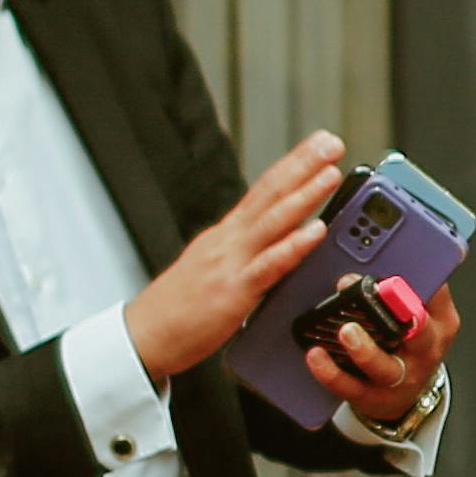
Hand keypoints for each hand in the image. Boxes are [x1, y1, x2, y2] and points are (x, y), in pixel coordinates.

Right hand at [127, 129, 351, 382]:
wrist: (144, 335)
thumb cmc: (178, 309)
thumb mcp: (212, 268)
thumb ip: (243, 253)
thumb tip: (275, 244)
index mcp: (225, 234)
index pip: (263, 190)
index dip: (291, 165)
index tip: (317, 145)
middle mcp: (229, 240)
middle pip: (270, 194)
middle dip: (303, 165)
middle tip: (331, 142)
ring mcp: (230, 263)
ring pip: (274, 221)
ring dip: (305, 195)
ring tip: (331, 173)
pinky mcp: (233, 292)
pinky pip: (269, 265)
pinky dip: (293, 246)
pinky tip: (315, 231)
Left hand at [308, 268, 460, 425]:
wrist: (403, 396)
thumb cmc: (411, 346)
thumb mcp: (425, 313)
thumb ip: (413, 283)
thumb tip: (395, 246)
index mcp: (439, 323)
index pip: (436, 298)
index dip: (416, 282)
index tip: (397, 269)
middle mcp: (424, 352)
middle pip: (418, 335)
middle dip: (394, 311)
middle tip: (373, 292)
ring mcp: (398, 378)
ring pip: (383, 366)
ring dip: (364, 348)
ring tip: (346, 330)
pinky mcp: (371, 398)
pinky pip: (350, 387)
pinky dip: (331, 372)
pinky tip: (316, 355)